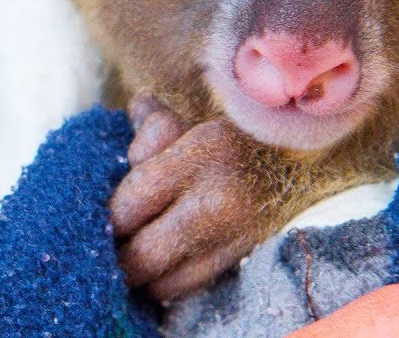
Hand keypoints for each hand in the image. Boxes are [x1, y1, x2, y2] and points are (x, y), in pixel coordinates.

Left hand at [111, 95, 272, 300]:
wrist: (299, 163)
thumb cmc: (235, 137)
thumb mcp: (194, 120)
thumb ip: (153, 124)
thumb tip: (130, 111)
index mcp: (204, 152)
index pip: (133, 200)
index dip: (108, 215)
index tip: (99, 214)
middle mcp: (220, 199)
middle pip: (143, 254)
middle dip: (118, 254)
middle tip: (106, 244)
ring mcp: (233, 237)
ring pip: (162, 280)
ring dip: (138, 273)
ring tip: (128, 253)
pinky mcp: (239, 258)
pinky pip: (186, 286)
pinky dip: (163, 281)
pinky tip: (155, 264)